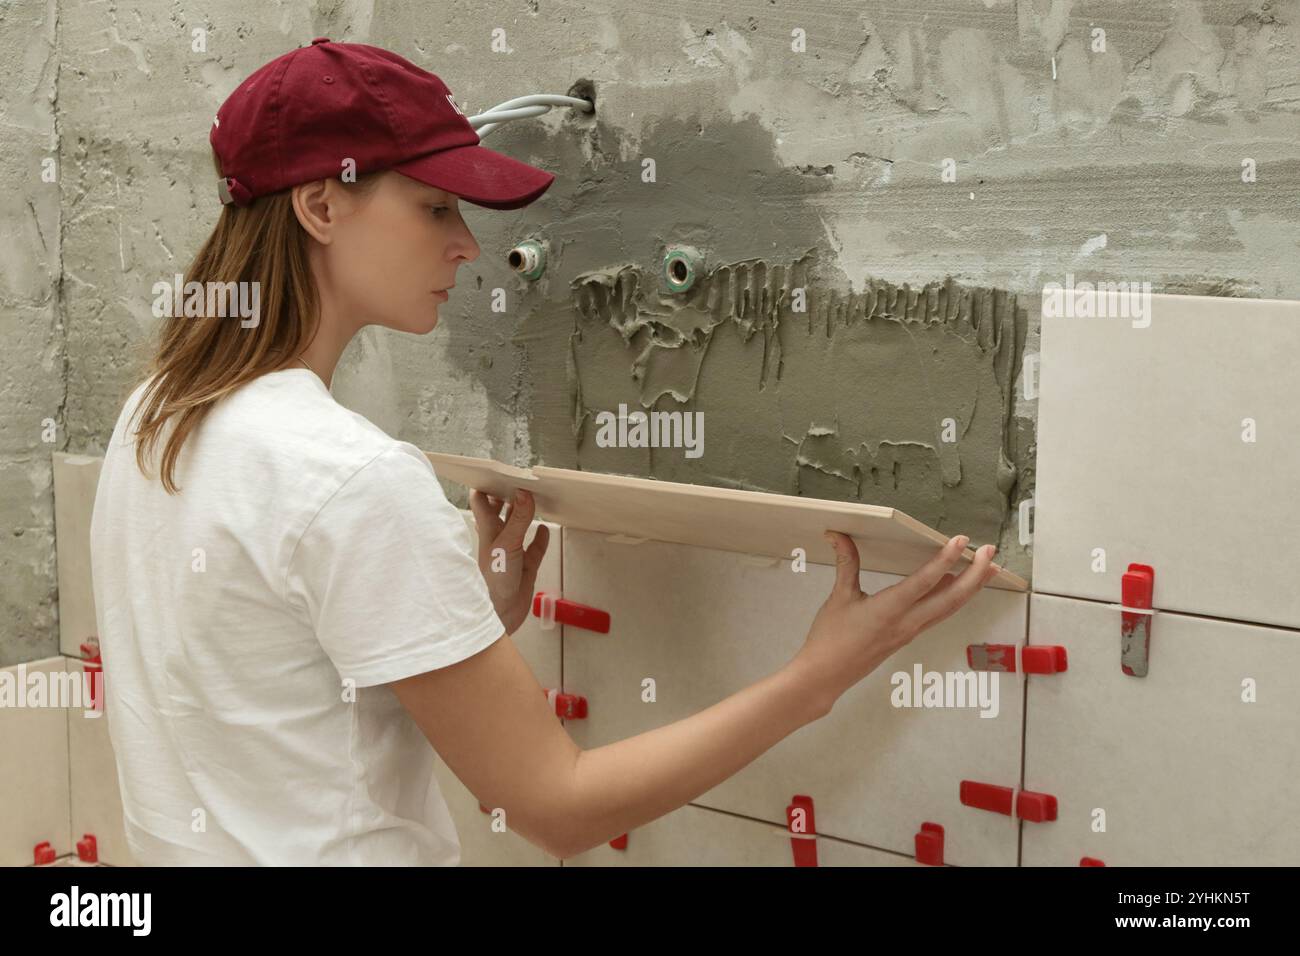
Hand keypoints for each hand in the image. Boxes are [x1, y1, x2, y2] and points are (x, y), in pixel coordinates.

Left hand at [468, 488, 549, 634]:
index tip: (496, 472)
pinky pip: (535, 549)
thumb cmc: (492, 582)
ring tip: (532, 499)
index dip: (486, 486)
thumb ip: (518, 520)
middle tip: (516, 481)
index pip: (481, 502)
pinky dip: (541, 538)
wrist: (497, 616)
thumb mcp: (506, 545)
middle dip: (506, 497)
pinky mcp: (525, 567)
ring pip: (518, 528)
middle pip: (500, 512)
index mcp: (487, 531)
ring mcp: (511, 553)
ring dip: (524, 515)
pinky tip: (545, 530)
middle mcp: (498, 540)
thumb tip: (524, 494)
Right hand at [794, 531, 999, 712]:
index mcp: (889, 610)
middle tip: (989, 552)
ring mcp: (910, 632)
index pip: (925, 581)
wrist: (826, 676)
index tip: (961, 541)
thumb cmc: (830, 639)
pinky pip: (938, 615)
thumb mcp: (838, 597)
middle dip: (975, 575)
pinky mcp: (907, 636)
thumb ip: (846, 563)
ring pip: (949, 608)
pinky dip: (953, 599)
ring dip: (971, 588)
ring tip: (988, 570)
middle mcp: (907, 622)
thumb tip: (838, 535)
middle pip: (951, 598)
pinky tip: (956, 588)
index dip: (945, 559)